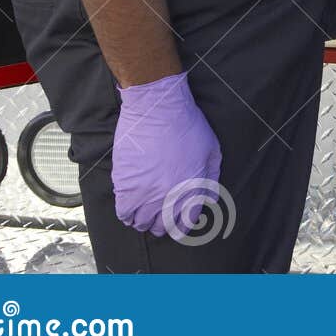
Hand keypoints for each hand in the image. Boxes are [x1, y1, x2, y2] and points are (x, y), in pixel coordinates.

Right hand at [111, 71, 222, 239]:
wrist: (158, 109)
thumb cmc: (187, 125)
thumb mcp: (212, 151)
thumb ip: (211, 179)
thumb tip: (208, 199)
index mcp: (192, 190)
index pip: (185, 223)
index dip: (180, 226)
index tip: (176, 223)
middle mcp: (169, 197)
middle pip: (161, 226)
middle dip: (160, 224)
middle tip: (158, 216)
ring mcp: (146, 193)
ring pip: (140, 223)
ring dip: (142, 220)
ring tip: (142, 212)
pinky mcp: (125, 184)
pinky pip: (122, 212)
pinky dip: (126, 213)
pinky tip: (129, 206)